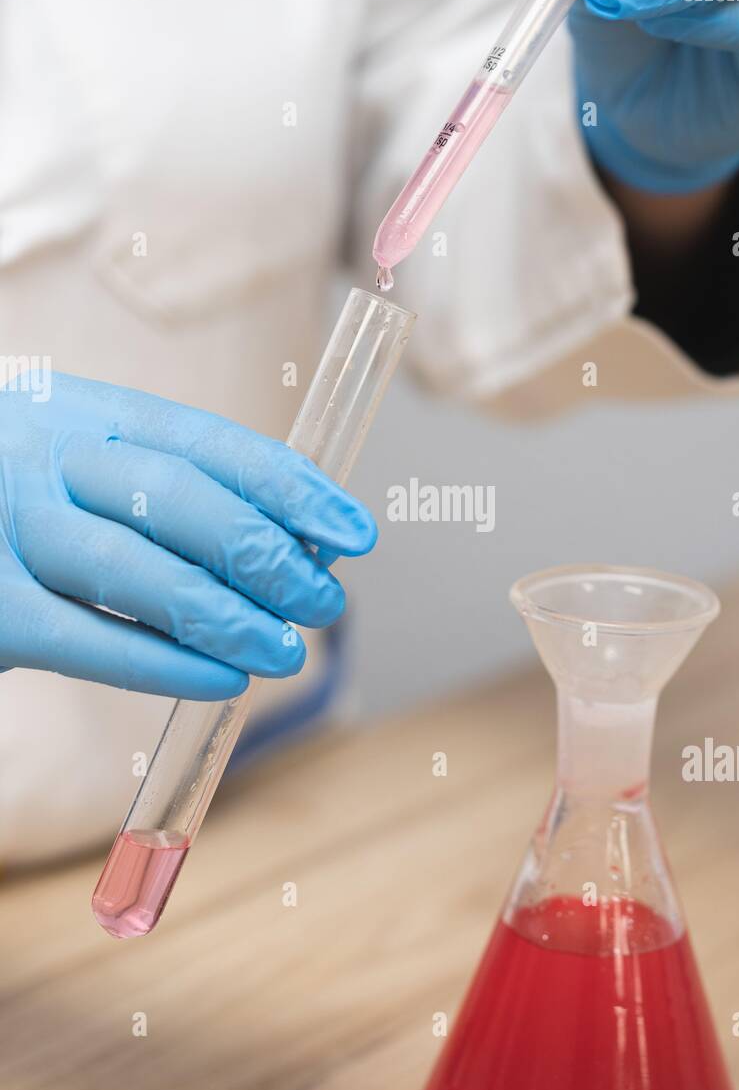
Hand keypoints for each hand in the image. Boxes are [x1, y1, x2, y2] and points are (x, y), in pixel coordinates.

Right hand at [0, 371, 375, 698]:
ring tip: (285, 649)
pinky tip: (221, 678)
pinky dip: (162, 663)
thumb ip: (161, 487)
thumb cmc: (13, 500)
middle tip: (324, 600)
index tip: (352, 529)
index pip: (205, 441)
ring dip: (226, 615)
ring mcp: (4, 527)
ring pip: (136, 572)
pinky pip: (86, 640)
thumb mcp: (75, 464)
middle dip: (266, 554)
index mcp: (78, 411)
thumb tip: (290, 541)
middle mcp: (38, 455)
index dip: (288, 486)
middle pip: (177, 499)